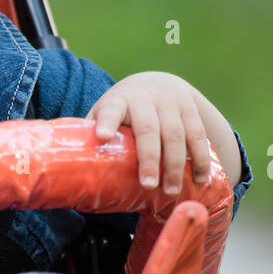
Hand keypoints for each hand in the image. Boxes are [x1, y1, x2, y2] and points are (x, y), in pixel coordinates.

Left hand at [87, 72, 212, 194]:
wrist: (156, 82)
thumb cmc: (121, 110)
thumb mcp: (104, 114)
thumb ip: (91, 137)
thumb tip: (72, 176)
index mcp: (118, 102)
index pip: (111, 111)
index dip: (107, 123)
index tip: (102, 137)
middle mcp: (145, 100)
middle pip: (149, 130)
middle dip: (149, 159)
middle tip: (148, 185)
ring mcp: (170, 103)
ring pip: (176, 135)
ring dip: (176, 165)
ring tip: (170, 192)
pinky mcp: (190, 109)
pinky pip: (198, 135)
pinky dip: (200, 159)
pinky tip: (199, 179)